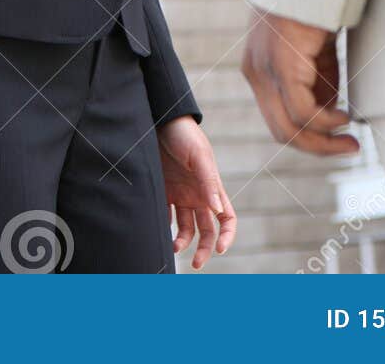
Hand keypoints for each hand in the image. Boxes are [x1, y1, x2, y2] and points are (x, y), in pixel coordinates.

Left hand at [157, 116, 235, 267]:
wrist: (160, 120)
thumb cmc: (184, 135)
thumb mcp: (198, 155)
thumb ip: (208, 181)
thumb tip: (216, 208)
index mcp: (212, 188)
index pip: (227, 217)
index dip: (227, 235)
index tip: (220, 250)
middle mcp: (198, 195)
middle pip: (206, 229)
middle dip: (204, 249)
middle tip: (196, 264)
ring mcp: (181, 195)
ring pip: (185, 228)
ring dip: (182, 242)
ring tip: (172, 248)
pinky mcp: (163, 192)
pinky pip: (165, 216)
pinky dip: (163, 228)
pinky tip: (157, 233)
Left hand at [241, 9, 359, 157]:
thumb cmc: (314, 5)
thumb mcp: (316, 51)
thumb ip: (318, 82)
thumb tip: (330, 114)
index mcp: (259, 69)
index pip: (278, 119)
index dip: (309, 137)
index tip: (339, 140)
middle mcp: (255, 72)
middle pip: (281, 131)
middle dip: (318, 146)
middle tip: (349, 148)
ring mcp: (264, 68)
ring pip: (289, 126)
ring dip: (324, 140)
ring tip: (351, 138)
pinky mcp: (279, 62)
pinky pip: (301, 109)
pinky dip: (325, 121)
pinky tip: (345, 117)